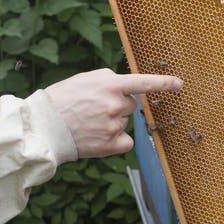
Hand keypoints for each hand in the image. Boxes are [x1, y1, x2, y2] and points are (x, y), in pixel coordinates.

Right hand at [45, 68, 182, 157]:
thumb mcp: (85, 79)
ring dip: (113, 122)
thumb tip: (127, 89)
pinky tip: (99, 137)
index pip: (142, 83)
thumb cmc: (62, 99)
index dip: (163, 83)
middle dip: (118, 105)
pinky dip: (116, 141)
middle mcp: (115, 104)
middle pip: (131, 105)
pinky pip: (126, 142)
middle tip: (95, 108)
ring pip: (125, 122)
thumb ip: (109, 80)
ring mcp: (113, 126)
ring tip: (89, 122)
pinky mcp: (110, 145)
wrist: (44, 126)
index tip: (179, 84)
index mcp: (109, 84)